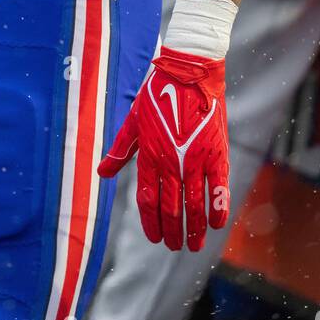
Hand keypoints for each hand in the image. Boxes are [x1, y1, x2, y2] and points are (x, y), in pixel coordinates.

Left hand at [97, 47, 228, 251]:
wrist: (189, 73)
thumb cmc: (157, 95)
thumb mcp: (133, 121)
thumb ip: (120, 150)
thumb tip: (101, 172)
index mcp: (149, 155)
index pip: (148, 200)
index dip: (151, 222)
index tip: (154, 237)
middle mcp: (172, 162)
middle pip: (172, 208)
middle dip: (173, 232)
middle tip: (175, 246)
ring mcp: (195, 159)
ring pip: (195, 204)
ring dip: (196, 228)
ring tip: (195, 244)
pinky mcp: (217, 153)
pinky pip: (218, 189)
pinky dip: (218, 208)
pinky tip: (218, 223)